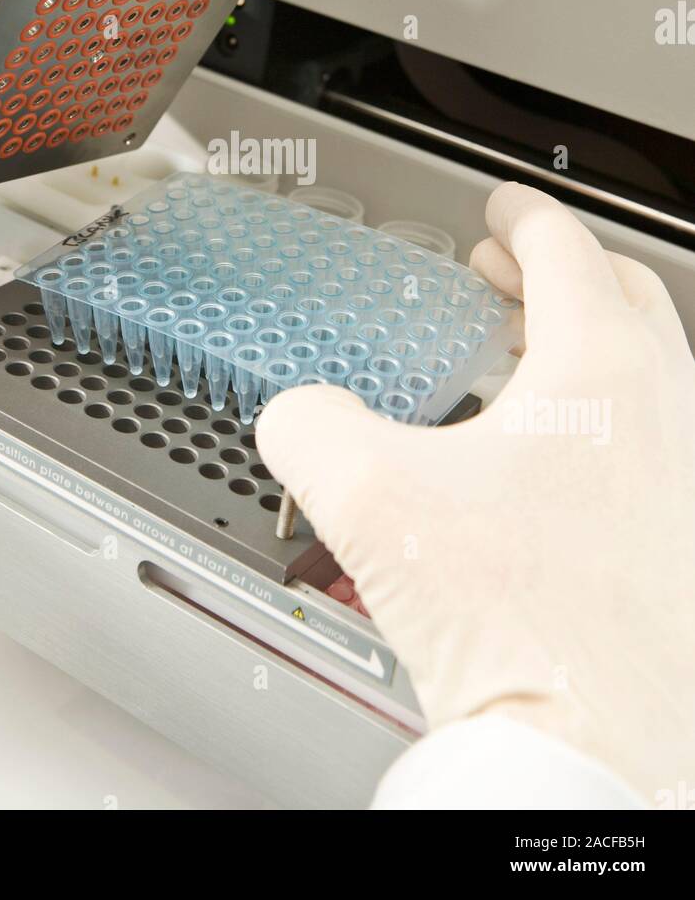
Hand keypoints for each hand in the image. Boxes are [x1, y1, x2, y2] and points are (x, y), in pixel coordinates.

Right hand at [257, 183, 694, 803]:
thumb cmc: (527, 626)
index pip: (565, 247)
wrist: (598, 740)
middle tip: (500, 266)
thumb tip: (293, 418)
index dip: (519, 214)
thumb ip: (309, 428)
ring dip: (580, 335)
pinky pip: (649, 429)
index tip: (500, 206)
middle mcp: (663, 404)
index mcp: (601, 367)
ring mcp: (687, 466)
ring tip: (515, 354)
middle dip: (552, 266)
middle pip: (620, 290)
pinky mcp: (685, 528)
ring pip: (644, 361)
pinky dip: (598, 407)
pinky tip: (540, 459)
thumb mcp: (374, 500)